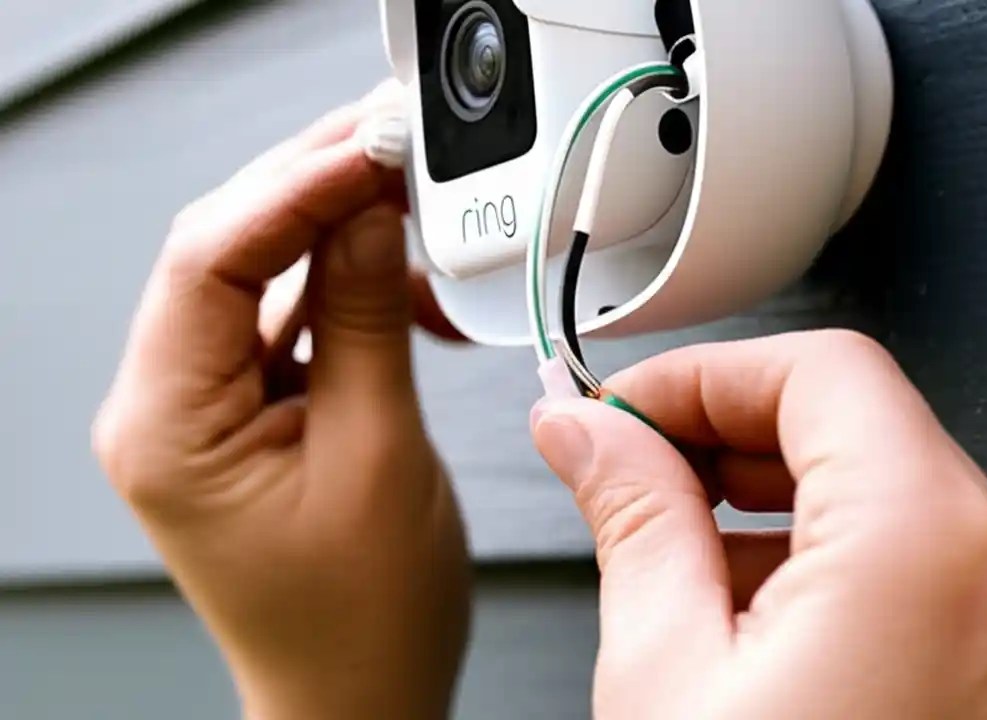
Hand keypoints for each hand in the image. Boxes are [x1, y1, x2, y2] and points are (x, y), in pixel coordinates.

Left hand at [92, 81, 470, 719]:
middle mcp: (166, 408)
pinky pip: (286, 320)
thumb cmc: (362, 619)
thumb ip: (366, 321)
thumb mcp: (380, 454)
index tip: (368, 150)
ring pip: (257, 278)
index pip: (208, 261)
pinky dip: (346, 290)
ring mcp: (203, 409)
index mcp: (168, 427)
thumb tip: (368, 215)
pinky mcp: (246, 412)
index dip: (292, 189)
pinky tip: (403, 286)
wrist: (358, 695)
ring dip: (335, 236)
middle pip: (223, 253)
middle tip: (390, 146)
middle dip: (310, 190)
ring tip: (410, 207)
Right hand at [531, 330, 986, 718]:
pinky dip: (848, 568)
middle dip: (735, 437)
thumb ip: (633, 519)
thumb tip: (588, 433)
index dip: (705, 374)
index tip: (628, 408)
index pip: (822, 372)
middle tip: (635, 469)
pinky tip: (764, 616)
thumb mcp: (664, 680)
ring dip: (787, 505)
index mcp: (929, 551)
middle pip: (866, 428)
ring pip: (904, 500)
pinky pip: (940, 577)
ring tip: (684, 555)